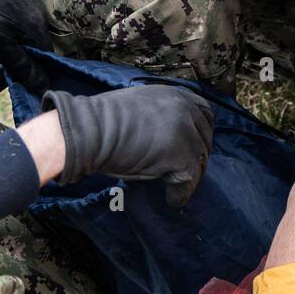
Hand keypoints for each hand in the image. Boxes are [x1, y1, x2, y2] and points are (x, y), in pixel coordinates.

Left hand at [0, 0, 53, 94]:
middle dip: (5, 69)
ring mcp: (24, 8)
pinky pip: (10, 29)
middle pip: (27, 53)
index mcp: (36, 29)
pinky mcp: (13, 1)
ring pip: (15, 42)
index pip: (42, 62)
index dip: (26, 76)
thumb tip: (44, 85)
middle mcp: (36, 18)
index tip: (5, 85)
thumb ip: (20, 65)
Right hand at [42, 84, 214, 207]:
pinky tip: (172, 199)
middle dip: (197, 155)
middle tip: (186, 170)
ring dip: (190, 175)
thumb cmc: (104, 120)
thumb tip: (170, 132)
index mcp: (177, 94)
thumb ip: (163, 113)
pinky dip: (181, 193)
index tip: (194, 145)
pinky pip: (188, 180)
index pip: (205, 114)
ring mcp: (185, 132)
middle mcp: (185, 109)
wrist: (89, 130)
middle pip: (205, 137)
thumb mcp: (142, 104)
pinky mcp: (180, 156)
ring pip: (199, 160)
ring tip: (176, 186)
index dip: (201, 132)